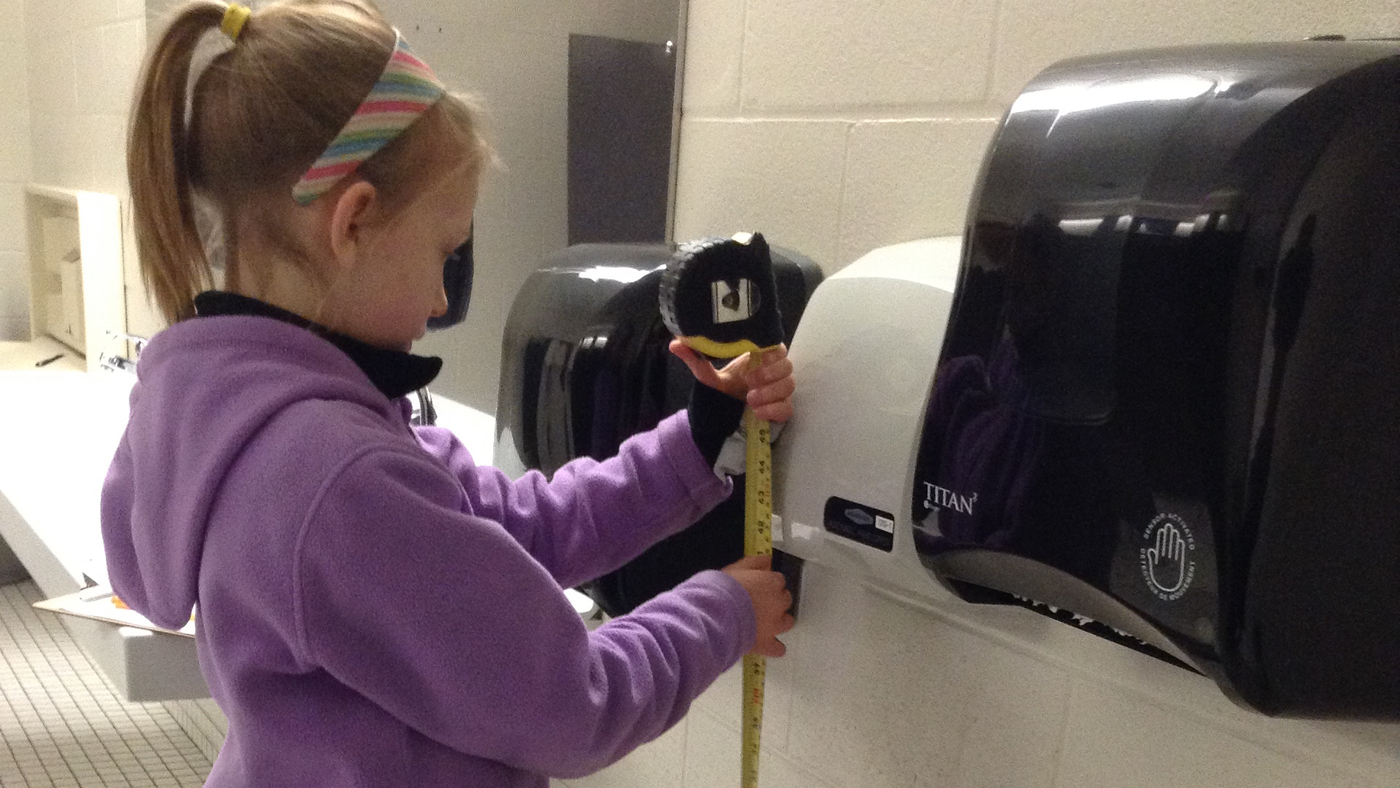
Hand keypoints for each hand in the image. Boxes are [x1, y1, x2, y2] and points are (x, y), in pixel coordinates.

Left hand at [669, 340, 794, 422]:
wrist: (728, 411)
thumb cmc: (725, 386)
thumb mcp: (708, 374)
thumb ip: (695, 359)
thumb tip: (675, 344)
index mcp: (762, 356)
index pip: (777, 347)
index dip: (771, 353)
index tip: (754, 359)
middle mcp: (775, 370)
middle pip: (787, 366)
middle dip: (770, 374)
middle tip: (750, 381)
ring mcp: (780, 390)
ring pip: (789, 386)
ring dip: (770, 392)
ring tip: (750, 399)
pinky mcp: (782, 407)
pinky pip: (787, 408)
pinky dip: (774, 410)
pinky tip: (757, 411)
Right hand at [722, 554, 794, 656]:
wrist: (714, 615)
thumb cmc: (721, 589)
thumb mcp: (734, 569)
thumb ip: (753, 563)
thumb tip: (767, 559)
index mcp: (771, 583)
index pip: (778, 580)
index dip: (768, 583)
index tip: (758, 585)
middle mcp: (777, 603)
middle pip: (785, 599)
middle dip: (775, 600)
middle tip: (758, 602)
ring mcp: (774, 625)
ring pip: (787, 622)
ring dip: (779, 620)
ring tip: (764, 621)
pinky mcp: (766, 644)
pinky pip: (778, 648)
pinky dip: (774, 646)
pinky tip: (767, 644)